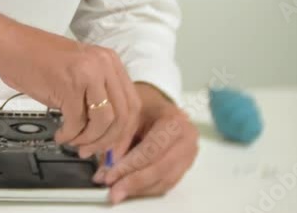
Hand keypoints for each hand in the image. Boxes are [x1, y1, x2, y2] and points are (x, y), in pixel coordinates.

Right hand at [0, 7, 140, 159]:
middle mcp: (104, 65)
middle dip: (108, 140)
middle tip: (92, 150)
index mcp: (110, 61)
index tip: (114, 147)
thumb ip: (96, 93)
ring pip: (104, 121)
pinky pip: (77, 121)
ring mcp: (88, 73)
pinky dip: (70, 134)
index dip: (125, 131)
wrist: (9, 46)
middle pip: (122, 115)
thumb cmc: (36, 58)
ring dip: (89, 139)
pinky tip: (61, 134)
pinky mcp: (69, 85)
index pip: (132, 104)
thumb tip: (106, 130)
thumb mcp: (78, 71)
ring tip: (74, 142)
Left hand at [94, 83, 198, 204]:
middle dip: (133, 182)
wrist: (158, 105)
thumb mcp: (128, 113)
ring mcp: (189, 155)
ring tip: (117, 191)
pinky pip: (166, 183)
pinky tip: (129, 189)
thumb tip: (107, 167)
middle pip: (160, 169)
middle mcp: (187, 140)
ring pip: (164, 180)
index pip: (151, 149)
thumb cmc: (142, 106)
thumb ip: (119, 138)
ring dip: (139, 189)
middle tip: (112, 191)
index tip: (108, 176)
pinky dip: (146, 189)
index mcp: (174, 121)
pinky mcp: (185, 166)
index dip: (129, 165)